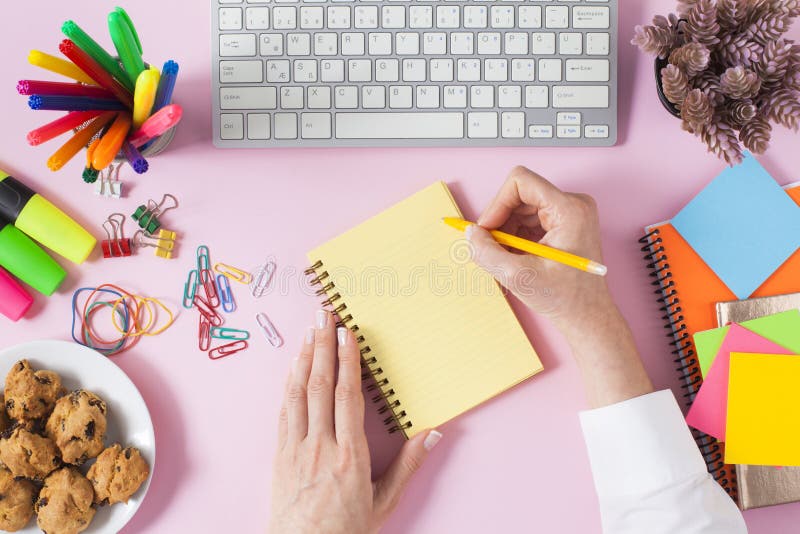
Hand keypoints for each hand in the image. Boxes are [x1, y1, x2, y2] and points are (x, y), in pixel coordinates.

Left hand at [269, 310, 442, 533]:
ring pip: (298, 394)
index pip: (347, 397)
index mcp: (350, 456)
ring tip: (309, 330)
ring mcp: (295, 449)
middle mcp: (320, 447)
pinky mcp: (279, 455)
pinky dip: (289, 384)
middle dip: (323, 346)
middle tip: (324, 315)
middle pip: (320, 386)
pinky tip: (293, 366)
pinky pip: (284, 412)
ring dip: (304, 358)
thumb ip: (408, 466)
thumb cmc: (346, 530)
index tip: (347, 333)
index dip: (347, 362)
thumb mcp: (384, 502)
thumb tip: (432, 433)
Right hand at [469, 168, 652, 406]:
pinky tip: (517, 256)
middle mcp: (572, 204)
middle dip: (499, 220)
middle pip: (519, 194)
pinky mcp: (563, 222)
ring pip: (520, 206)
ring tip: (507, 256)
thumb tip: (469, 233)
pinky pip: (528, 218)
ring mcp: (569, 212)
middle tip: (491, 247)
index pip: (520, 182)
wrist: (587, 315)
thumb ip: (488, 253)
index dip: (497, 203)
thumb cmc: (565, 298)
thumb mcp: (519, 277)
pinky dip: (515, 235)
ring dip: (506, 230)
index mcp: (569, 210)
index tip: (487, 230)